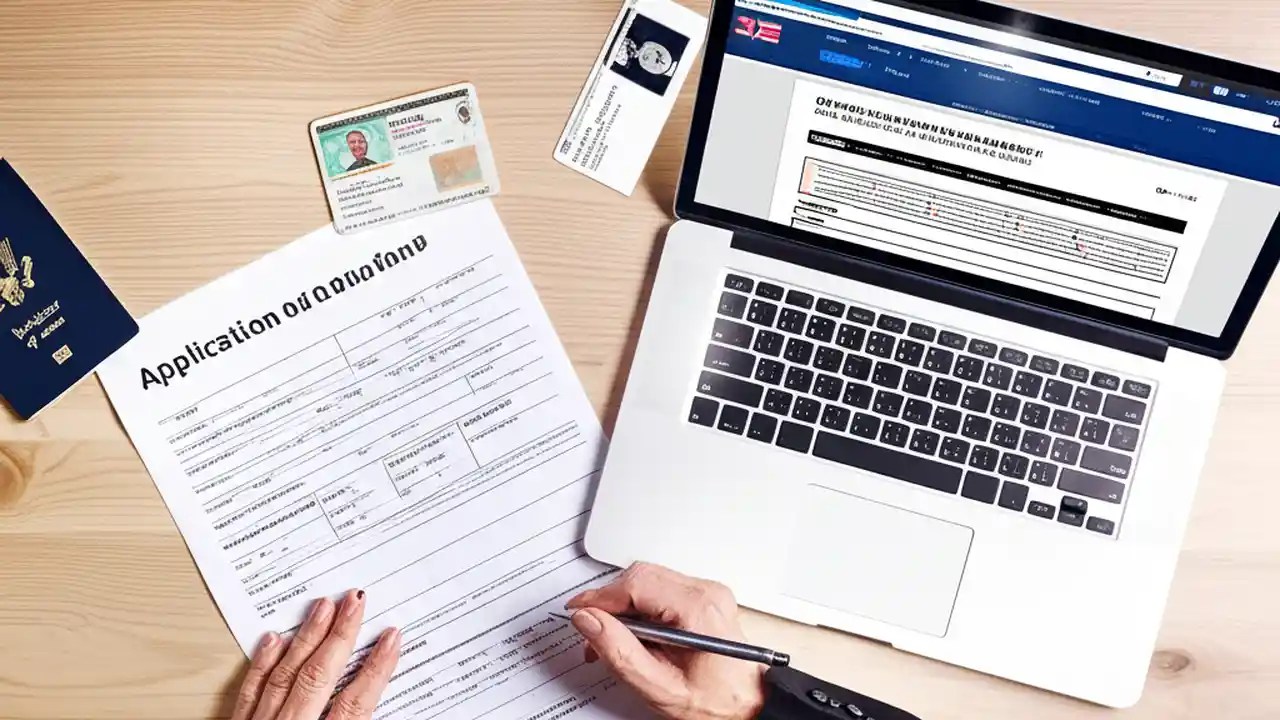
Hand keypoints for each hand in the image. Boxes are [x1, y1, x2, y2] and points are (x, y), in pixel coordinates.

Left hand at [231, 589, 401, 719]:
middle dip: (340, 636)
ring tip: (322, 607)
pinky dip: (262, 665)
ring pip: (285, 675)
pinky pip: (249, 692)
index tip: (391, 639)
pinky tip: (273, 640)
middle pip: (319, 677)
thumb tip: (376, 698)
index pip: (355, 704)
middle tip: (355, 601)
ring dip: (305, 639)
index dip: (376, 669)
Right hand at [566, 563, 765, 719]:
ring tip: (613, 638)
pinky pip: (661, 588)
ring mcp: (708, 592)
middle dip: (610, 602)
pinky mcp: (704, 597)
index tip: (578, 611)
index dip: (600, 597)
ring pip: (648, 579)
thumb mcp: (658, 686)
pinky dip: (640, 606)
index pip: (637, 584)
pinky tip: (635, 633)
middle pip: (641, 576)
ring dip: (623, 604)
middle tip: (592, 632)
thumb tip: (588, 620)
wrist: (748, 705)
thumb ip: (619, 651)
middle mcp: (707, 592)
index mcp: (699, 609)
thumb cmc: (715, 702)